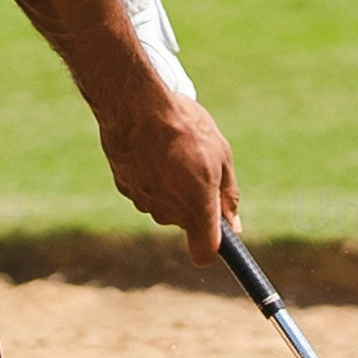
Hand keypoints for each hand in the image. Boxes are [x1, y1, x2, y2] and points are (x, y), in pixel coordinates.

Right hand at [101, 82, 239, 252]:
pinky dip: (151, 176)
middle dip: (195, 201)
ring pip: (165, 204)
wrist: (135, 105)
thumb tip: (233, 224)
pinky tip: (152, 150)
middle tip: (197, 165)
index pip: (205, 252)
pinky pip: (145, 190)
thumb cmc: (184, 127)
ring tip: (173, 151)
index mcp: (196, 206)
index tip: (219, 230)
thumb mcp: (221, 156)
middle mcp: (168, 212)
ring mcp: (143, 202)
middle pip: (187, 221)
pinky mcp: (124, 188)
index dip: (213, 246)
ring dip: (172, 186)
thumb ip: (227, 196)